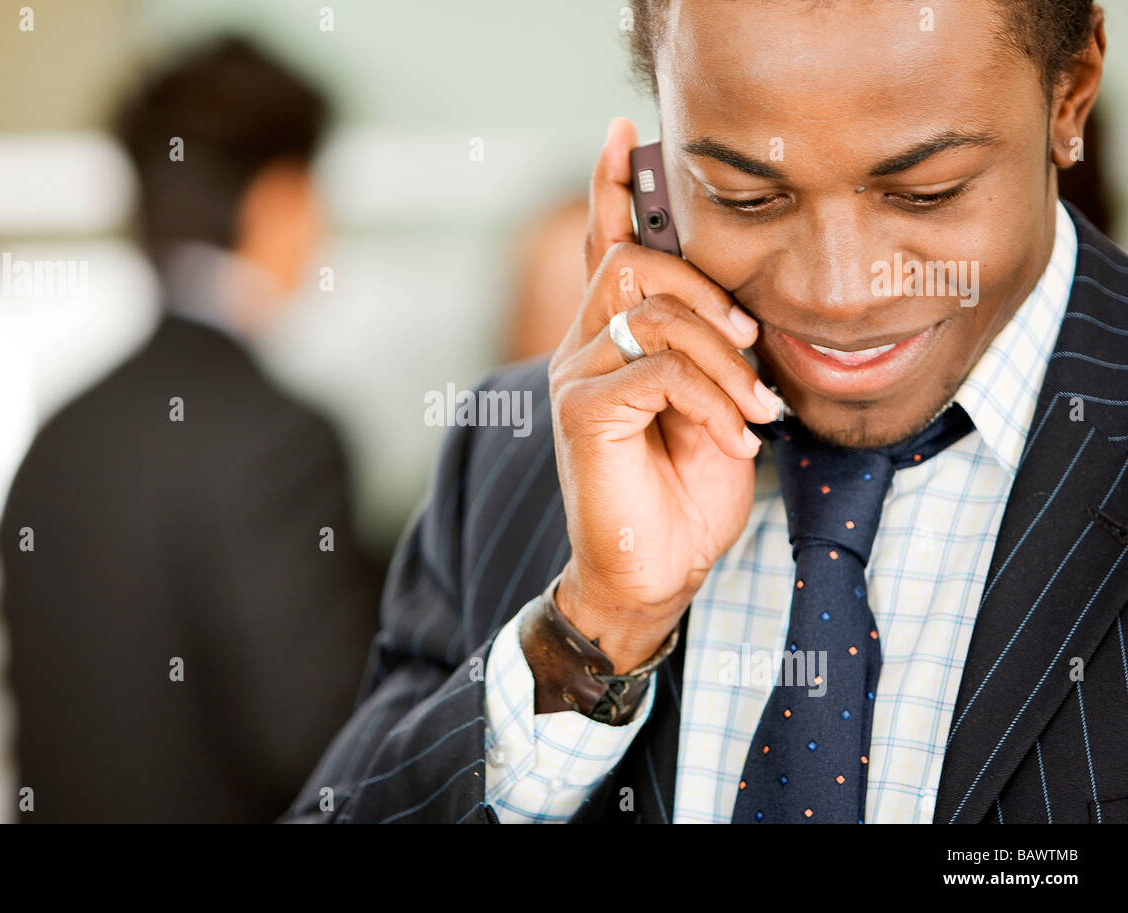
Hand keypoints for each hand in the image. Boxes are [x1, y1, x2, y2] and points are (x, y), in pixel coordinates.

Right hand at [547, 118, 781, 671]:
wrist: (653, 574)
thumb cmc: (685, 494)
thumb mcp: (712, 411)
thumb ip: (707, 355)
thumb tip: (736, 314)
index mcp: (611, 343)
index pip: (605, 250)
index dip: (611, 190)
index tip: (625, 135)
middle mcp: (583, 350)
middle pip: (632, 264)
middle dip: (706, 290)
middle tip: (750, 342)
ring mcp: (577, 379)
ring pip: (653, 313)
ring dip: (723, 358)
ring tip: (755, 406)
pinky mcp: (583, 413)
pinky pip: (659, 371)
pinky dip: (714, 402)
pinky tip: (736, 440)